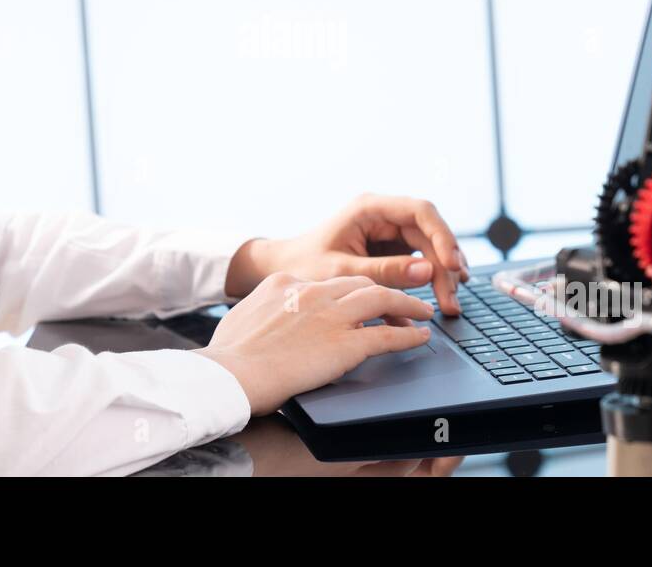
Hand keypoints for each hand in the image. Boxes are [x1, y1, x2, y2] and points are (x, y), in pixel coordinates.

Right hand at [196, 272, 434, 415]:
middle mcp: (314, 292)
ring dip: (407, 303)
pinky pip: (387, 334)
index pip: (328, 280)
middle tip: (398, 298)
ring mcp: (332, 316)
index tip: (358, 297)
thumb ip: (265, 308)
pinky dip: (408, 335)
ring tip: (422, 310)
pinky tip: (420, 336)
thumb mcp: (244, 315)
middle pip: (360, 282)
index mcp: (287, 282)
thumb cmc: (229, 354)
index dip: (349, 289)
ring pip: (382, 298)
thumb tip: (268, 317)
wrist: (232, 372)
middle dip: (383, 288)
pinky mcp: (346, 343)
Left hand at [225, 193, 468, 315]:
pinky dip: (430, 280)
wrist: (283, 271)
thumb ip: (384, 270)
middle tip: (451, 300)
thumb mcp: (342, 270)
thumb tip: (428, 271)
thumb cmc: (303, 265)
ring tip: (451, 305)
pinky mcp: (389, 250)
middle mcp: (383, 216)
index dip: (442, 236)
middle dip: (444, 266)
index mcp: (369, 208)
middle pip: (429, 234)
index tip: (451, 265)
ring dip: (442, 276)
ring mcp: (387, 232)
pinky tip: (441, 299)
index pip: (420, 211)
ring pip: (428, 249)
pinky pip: (418, 262)